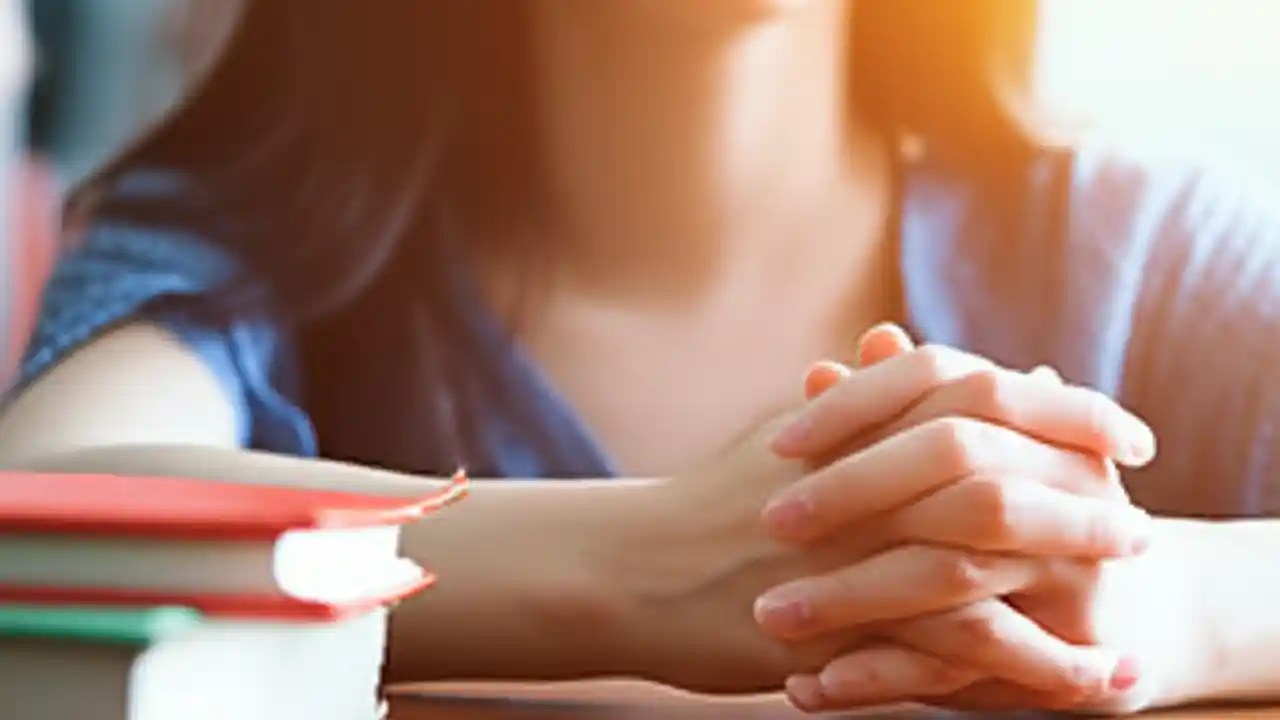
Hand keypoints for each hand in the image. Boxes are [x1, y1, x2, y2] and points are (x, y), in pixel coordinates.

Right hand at [603, 339, 1150, 695]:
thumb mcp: (781, 434)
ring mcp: (849, 551)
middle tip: (1139, 525)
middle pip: (997, 471)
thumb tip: (897, 342)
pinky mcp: (840, 625)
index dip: (1064, 409)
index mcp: (849, 422)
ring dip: (1067, 583)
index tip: (1123, 431)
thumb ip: (852, 396)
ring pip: (985, 560)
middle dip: (1083, 498)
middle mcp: (857, 479)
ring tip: (1121, 614)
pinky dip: (1026, 665)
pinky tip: (1075, 683)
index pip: (978, 393)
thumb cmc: (708, 502)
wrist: (631, 570)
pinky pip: (951, 647)